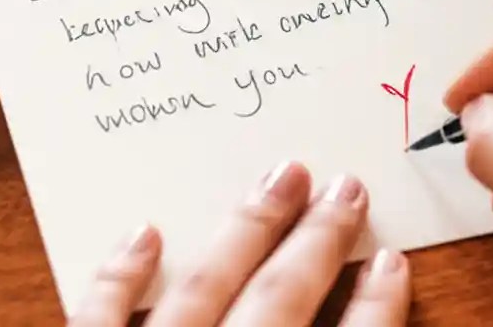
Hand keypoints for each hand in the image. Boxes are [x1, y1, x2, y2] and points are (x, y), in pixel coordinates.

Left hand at [69, 162, 409, 326]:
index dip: (377, 308)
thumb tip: (364, 306)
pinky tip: (144, 233)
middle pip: (279, 303)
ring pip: (202, 294)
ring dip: (244, 234)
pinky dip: (121, 277)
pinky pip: (98, 320)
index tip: (394, 261)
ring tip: (279, 178)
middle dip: (318, 242)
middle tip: (346, 188)